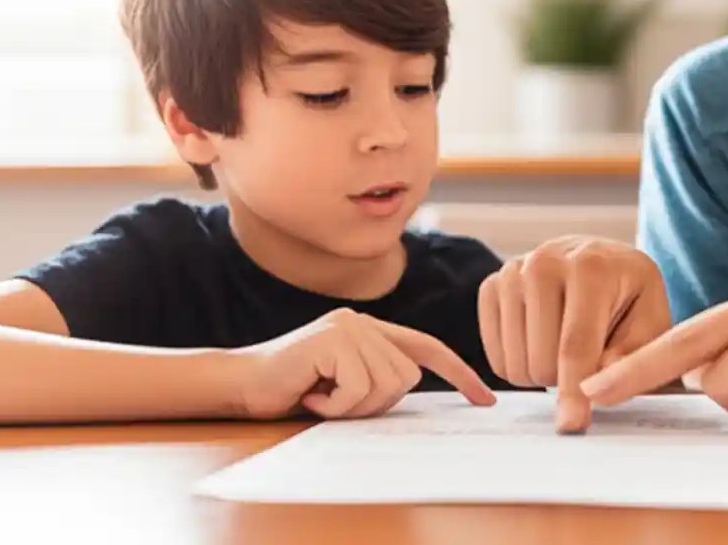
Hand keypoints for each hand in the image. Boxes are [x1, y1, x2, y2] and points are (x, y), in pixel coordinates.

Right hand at [236, 308, 495, 419]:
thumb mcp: (344, 382)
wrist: (242, 384)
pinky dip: (335, 406)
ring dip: (353, 406)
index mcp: (371, 329)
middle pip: (407, 377)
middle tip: (336, 402)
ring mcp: (347, 326)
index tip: (485, 399)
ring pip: (386, 385)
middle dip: (376, 403)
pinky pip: (358, 389)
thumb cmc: (292, 389)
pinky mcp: (332, 339)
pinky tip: (310, 395)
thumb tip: (411, 388)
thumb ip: (376, 377)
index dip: (459, 373)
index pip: (426, 348)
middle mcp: (363, 321)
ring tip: (321, 397)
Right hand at [478, 237, 671, 433]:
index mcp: (590, 267)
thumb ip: (630, 358)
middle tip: (589, 360)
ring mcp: (512, 272)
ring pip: (515, 364)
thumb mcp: (651, 323)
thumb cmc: (630, 297)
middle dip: (565, 381)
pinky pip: (496, 357)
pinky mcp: (492, 286)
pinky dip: (521, 363)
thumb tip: (594, 391)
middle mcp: (544, 262)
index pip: (575, 345)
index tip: (572, 427)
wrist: (602, 260)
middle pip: (541, 361)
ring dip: (543, 374)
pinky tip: (542, 342)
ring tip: (567, 347)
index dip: (573, 393)